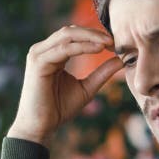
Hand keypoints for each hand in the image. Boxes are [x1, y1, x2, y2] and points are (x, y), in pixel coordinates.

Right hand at [8, 25, 123, 145]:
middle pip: (70, 31)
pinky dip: (82, 47)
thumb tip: (121, 60)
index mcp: (51, 54)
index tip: (114, 43)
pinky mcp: (38, 62)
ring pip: (67, 35)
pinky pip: (64, 48)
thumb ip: (101, 73)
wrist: (40, 127)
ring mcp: (38, 55)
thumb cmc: (59, 110)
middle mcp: (42, 51)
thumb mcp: (87, 88)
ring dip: (90, 37)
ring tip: (108, 43)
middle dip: (94, 33)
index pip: (74, 36)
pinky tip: (98, 49)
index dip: (94, 37)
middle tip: (113, 40)